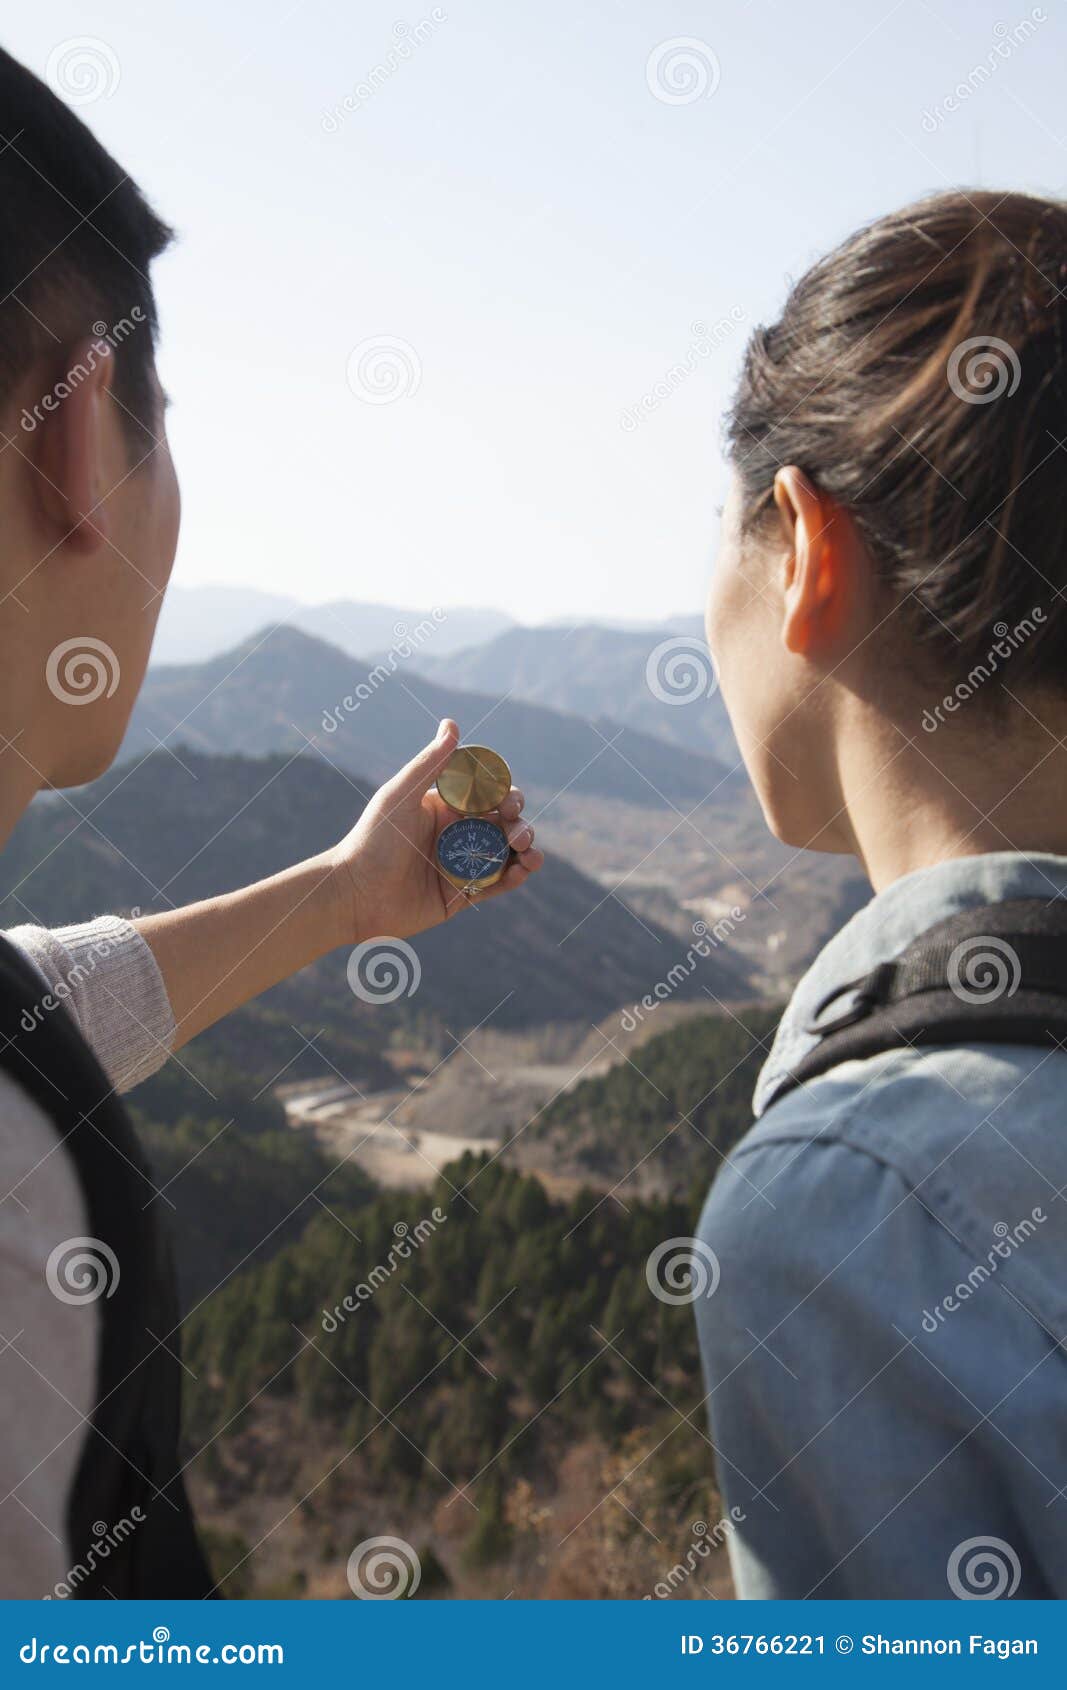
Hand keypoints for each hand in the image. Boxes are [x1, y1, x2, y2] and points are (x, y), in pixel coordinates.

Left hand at [330, 718, 543, 943]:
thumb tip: (451, 724)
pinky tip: (526, 867)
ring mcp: (460, 865)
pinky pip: (497, 884)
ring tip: (529, 852)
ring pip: (505, 853)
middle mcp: (455, 834)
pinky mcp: (461, 894)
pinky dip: (516, 876)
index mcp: (444, 808)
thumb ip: (429, 763)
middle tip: (518, 832)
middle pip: (502, 824)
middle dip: (519, 824)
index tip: (510, 802)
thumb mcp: (400, 796)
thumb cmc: (372, 840)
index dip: (505, 795)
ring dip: (525, 848)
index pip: (486, 795)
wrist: (355, 895)